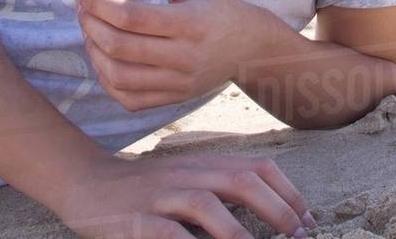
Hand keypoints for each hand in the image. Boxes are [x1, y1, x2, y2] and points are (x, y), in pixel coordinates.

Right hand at [53, 152, 316, 238]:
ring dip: (237, 232)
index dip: (289, 192)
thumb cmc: (146, 188)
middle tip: (297, 235)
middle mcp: (188, 174)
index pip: (257, 166)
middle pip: (240, 179)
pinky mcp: (135, 220)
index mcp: (205, 163)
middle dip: (275, 208)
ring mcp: (161, 195)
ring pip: (205, 204)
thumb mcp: (188, 178)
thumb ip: (222, 188)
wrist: (86, 181)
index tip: (309, 220)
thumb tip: (273, 210)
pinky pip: (166, 232)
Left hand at [71, 0, 269, 111]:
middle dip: (89, 23)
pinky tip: (104, 58)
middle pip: (119, 46)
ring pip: (118, 76)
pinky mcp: (174, 99)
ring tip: (90, 30)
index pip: (131, 17)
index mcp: (190, 22)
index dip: (98, 3)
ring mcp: (179, 83)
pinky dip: (106, 80)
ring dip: (93, 51)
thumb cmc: (218, 6)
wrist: (251, 47)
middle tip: (82, 7)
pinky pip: (128, 99)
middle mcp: (184, 57)